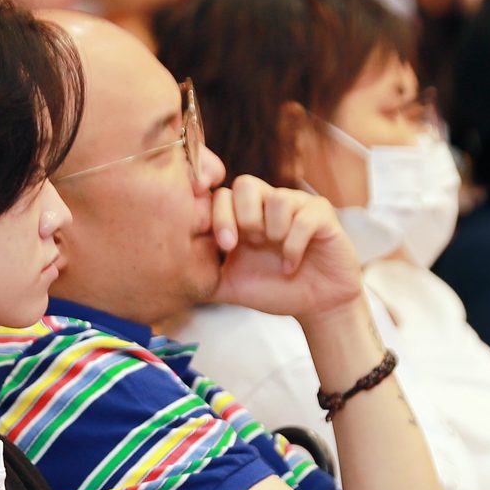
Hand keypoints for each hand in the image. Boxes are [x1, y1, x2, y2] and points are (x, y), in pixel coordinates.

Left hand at [210, 175, 363, 322]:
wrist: (315, 305)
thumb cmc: (274, 291)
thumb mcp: (230, 286)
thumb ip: (204, 275)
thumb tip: (169, 274)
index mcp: (244, 216)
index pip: (221, 194)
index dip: (219, 217)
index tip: (226, 247)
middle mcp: (268, 204)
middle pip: (245, 184)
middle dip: (245, 218)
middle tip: (252, 246)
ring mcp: (296, 206)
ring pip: (276, 198)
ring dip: (272, 232)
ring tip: (276, 253)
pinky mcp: (321, 215)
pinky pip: (303, 217)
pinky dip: (294, 246)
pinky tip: (291, 265)